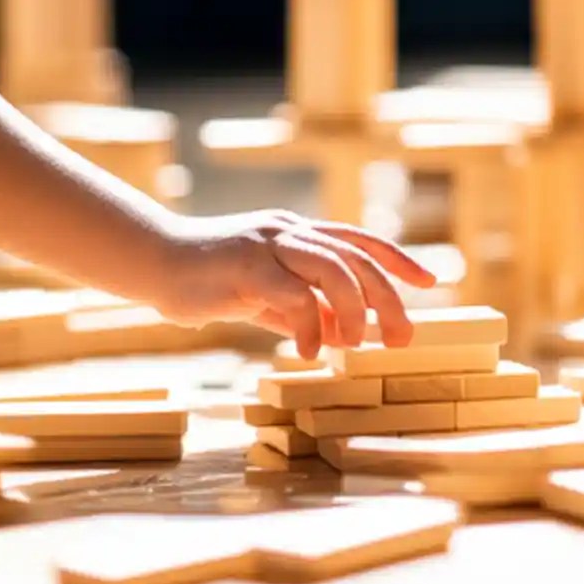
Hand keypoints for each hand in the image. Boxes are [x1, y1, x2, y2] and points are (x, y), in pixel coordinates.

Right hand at [161, 210, 436, 358]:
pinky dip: (310, 327)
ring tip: (357, 345)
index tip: (429, 281)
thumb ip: (305, 309)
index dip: (399, 259)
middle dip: (388, 298)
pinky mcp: (245, 266)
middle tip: (403, 337)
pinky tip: (308, 353)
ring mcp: (268, 244)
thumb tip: (344, 332)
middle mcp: (290, 231)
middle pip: (358, 257)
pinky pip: (294, 295)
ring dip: (356, 309)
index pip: (361, 241)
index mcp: (299, 233)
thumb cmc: (210, 280)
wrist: (153, 261)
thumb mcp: (267, 295)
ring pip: (335, 267)